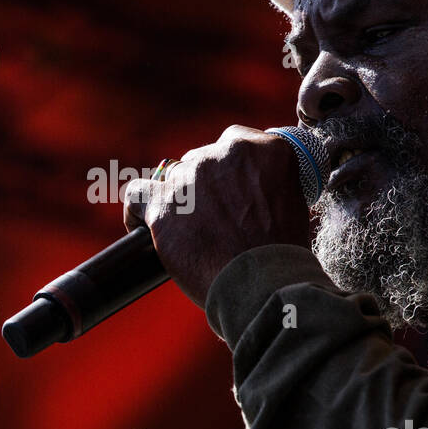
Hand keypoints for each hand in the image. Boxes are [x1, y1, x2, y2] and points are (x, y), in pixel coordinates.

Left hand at [123, 125, 312, 307]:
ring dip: (176, 201)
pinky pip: (137, 192)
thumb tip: (245, 188)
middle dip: (202, 187)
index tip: (228, 191)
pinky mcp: (162, 202)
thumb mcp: (291, 202)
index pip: (232, 144)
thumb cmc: (279, 254)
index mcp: (263, 149)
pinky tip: (142, 224)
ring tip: (184, 232)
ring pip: (172, 178)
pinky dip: (137, 209)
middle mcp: (224, 154)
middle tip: (212, 221)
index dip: (227, 170)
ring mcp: (190, 176)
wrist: (262, 284)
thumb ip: (265, 182)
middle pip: (199, 161)